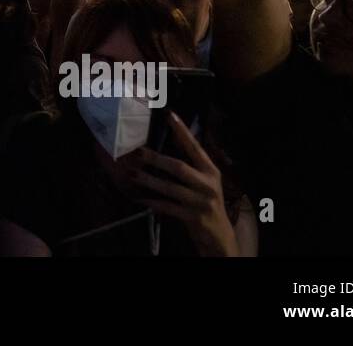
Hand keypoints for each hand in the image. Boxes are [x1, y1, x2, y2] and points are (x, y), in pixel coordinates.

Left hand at [127, 113, 236, 255]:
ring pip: (171, 188)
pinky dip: (153, 202)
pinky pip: (168, 208)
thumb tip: (168, 143)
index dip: (182, 131)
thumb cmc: (206, 202)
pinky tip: (140, 198)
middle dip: (157, 159)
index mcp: (211, 171)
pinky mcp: (194, 218)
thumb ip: (191, 165)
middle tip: (138, 152)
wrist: (219, 236)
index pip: (195, 147)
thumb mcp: (205, 182)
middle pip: (179, 167)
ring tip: (133, 174)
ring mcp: (202, 202)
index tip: (169, 115)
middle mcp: (208, 184)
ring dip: (150, 180)